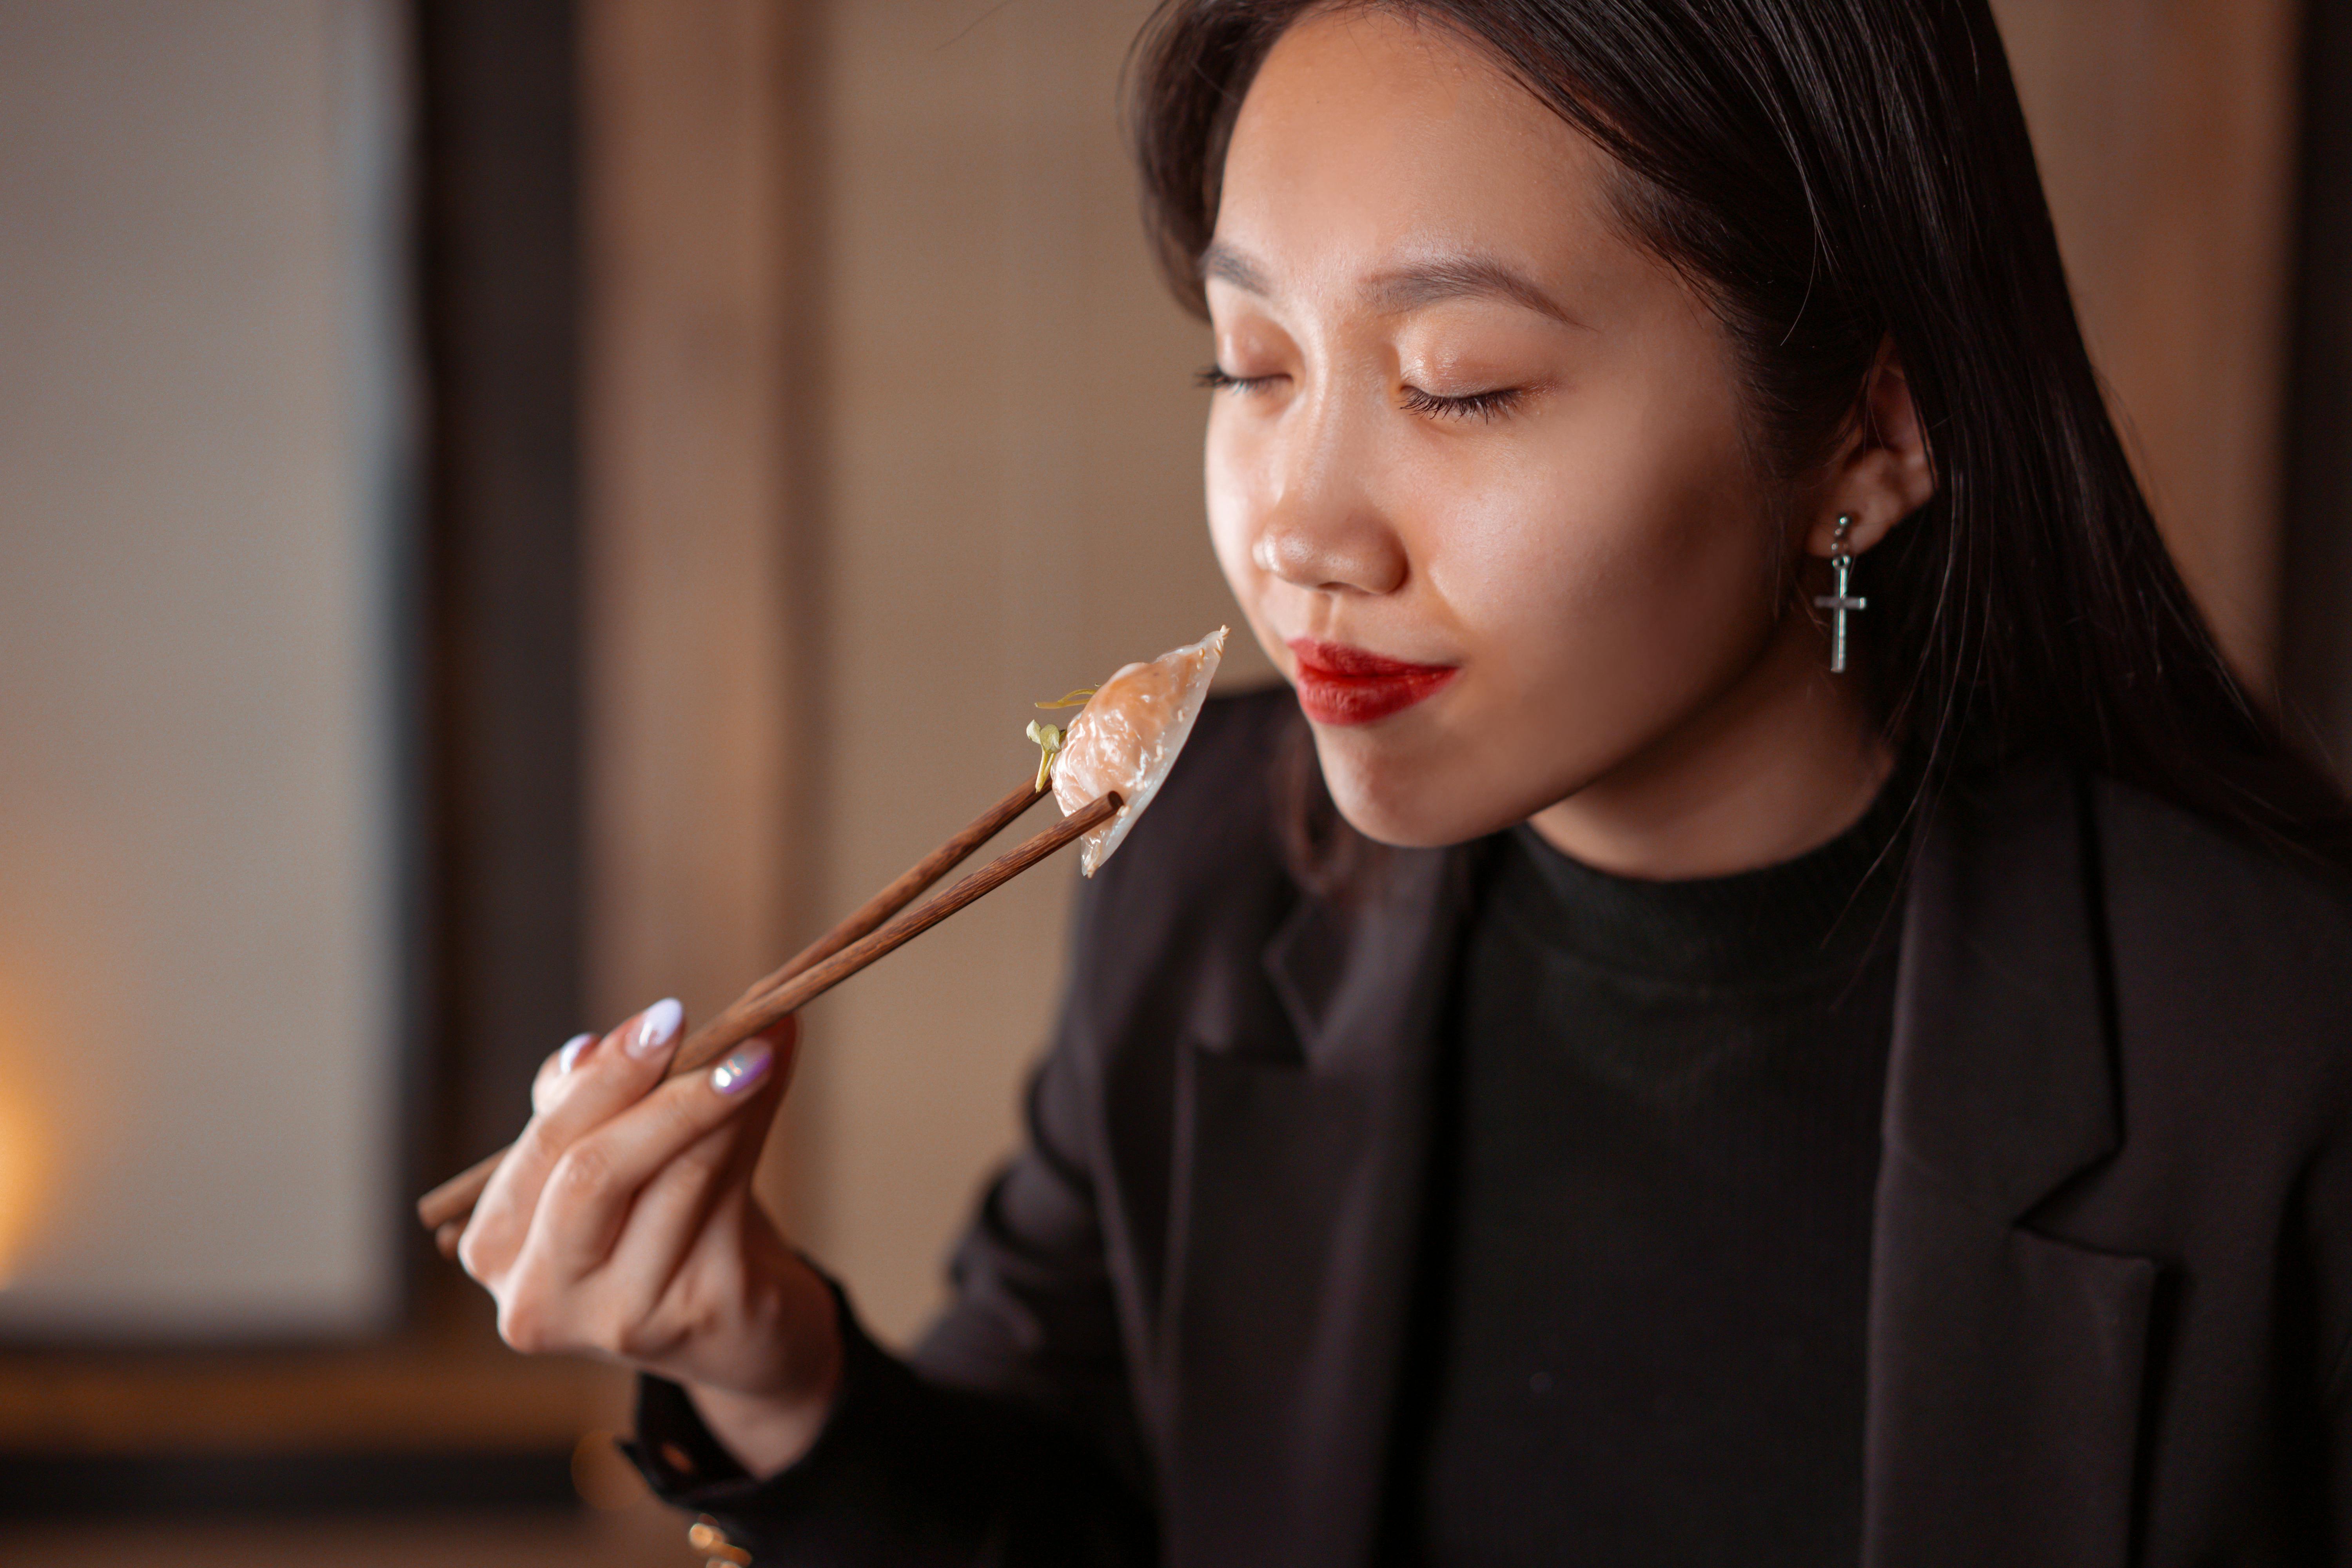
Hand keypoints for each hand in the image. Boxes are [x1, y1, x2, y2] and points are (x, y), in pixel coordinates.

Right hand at [457, 1000, 843, 1476]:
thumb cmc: (660, 1229)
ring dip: (725, 1099)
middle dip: (660, 1091)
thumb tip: (608, 1039)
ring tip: (765, 1041)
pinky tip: (774, 1082)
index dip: (605, 1079)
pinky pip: (728, 1200)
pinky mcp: (695, 1316)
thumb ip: (597, 1104)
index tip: (667, 1017)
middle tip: (722, 1029)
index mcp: (496, 1249)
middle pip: (592, 1172)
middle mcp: (539, 1298)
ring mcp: (617, 1319)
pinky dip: (753, 1128)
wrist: (736, 1330)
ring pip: (674, 1179)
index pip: (542, 1147)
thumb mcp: (611, 1163)